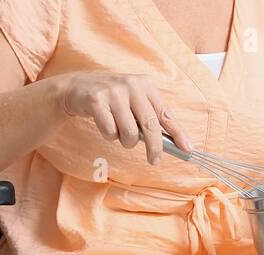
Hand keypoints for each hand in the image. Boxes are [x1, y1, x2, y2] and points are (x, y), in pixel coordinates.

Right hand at [56, 72, 192, 164]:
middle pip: (150, 126)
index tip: (187, 149)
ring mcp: (113, 91)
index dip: (178, 133)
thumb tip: (174, 144)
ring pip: (129, 132)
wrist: (76, 88)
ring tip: (120, 134)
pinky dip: (109, 136)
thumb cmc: (112, 100)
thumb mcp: (134, 102)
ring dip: (126, 141)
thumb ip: (151, 118)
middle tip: (154, 160)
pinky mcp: (96, 100)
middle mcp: (131, 85)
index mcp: (145, 85)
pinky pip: (110, 131)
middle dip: (154, 148)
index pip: (166, 114)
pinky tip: (104, 125)